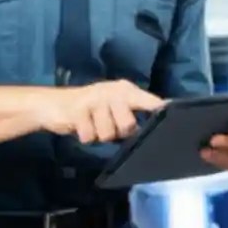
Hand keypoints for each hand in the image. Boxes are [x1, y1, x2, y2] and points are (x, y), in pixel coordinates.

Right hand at [39, 79, 164, 143]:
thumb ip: (131, 115)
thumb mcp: (113, 109)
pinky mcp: (78, 110)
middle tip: (106, 123)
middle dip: (118, 132)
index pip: (148, 101)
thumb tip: (153, 130)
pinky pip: (90, 136)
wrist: (53, 104)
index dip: (160, 109)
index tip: (174, 114)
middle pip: (128, 125)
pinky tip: (81, 126)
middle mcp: (112, 91)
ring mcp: (95, 99)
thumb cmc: (89, 109)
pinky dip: (85, 136)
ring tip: (92, 123)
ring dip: (99, 135)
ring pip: (108, 134)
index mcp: (125, 90)